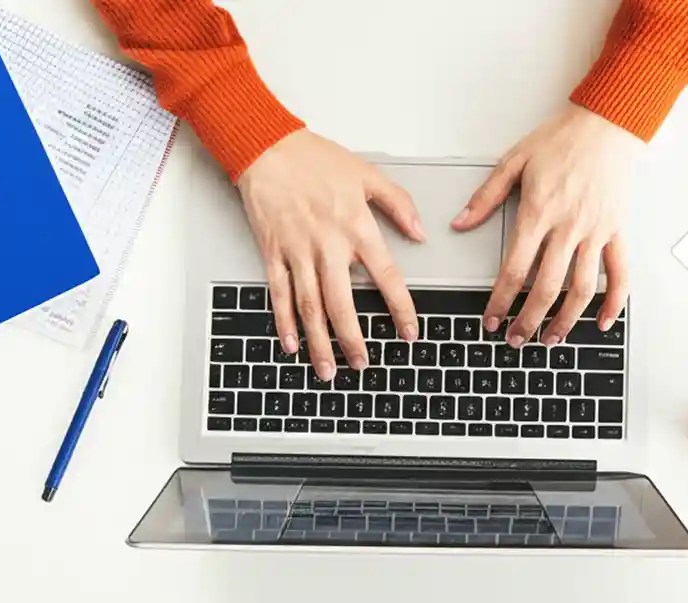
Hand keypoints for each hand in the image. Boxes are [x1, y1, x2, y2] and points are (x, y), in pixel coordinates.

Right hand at [237, 130, 424, 379]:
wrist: (267, 148)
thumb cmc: (315, 159)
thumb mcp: (367, 174)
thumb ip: (398, 204)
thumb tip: (420, 233)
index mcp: (356, 226)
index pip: (386, 276)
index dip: (400, 308)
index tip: (409, 332)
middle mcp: (327, 244)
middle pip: (343, 304)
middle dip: (353, 340)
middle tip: (363, 364)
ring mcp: (298, 252)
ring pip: (310, 307)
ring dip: (319, 342)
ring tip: (328, 369)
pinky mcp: (273, 253)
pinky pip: (280, 294)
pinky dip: (285, 321)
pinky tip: (292, 344)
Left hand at [452, 104, 641, 347]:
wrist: (605, 125)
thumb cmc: (560, 140)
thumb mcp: (513, 161)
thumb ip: (485, 197)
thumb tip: (459, 223)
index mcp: (538, 212)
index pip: (514, 270)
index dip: (500, 301)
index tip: (492, 320)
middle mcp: (568, 227)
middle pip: (547, 287)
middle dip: (529, 320)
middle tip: (516, 340)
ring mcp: (595, 231)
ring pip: (582, 288)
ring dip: (566, 320)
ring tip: (551, 339)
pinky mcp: (616, 231)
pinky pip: (619, 273)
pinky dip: (614, 302)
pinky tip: (602, 322)